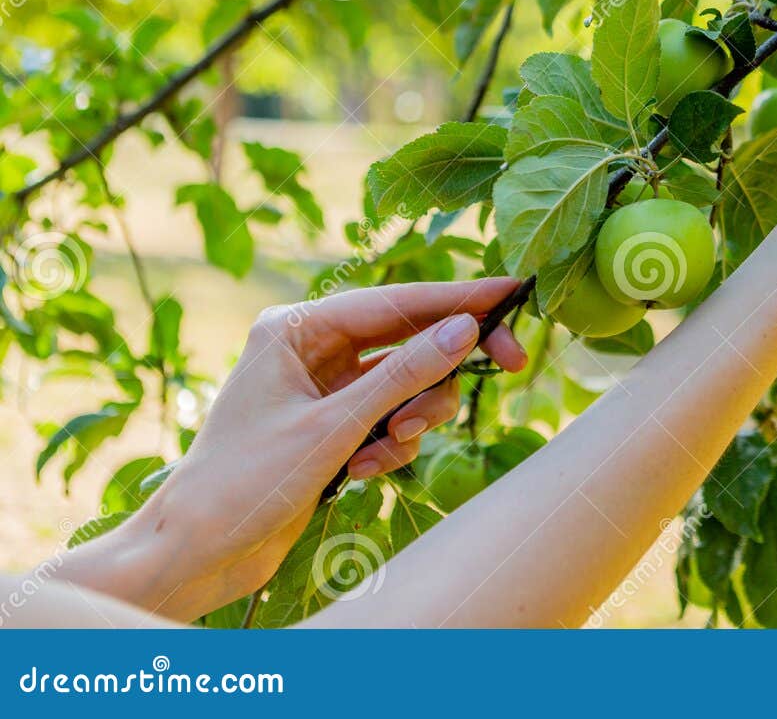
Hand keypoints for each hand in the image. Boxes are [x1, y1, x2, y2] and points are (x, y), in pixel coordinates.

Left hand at [57, 277, 524, 620]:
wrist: (195, 554)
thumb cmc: (245, 481)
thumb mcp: (334, 427)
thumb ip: (405, 375)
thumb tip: (466, 328)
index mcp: (297, 328)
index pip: (396, 300)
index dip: (459, 296)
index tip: (513, 290)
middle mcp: (311, 349)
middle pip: (408, 338)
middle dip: (443, 366)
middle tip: (510, 364)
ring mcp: (323, 388)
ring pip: (406, 382)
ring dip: (412, 416)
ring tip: (390, 447)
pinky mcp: (332, 425)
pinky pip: (390, 417)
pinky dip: (390, 443)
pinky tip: (364, 471)